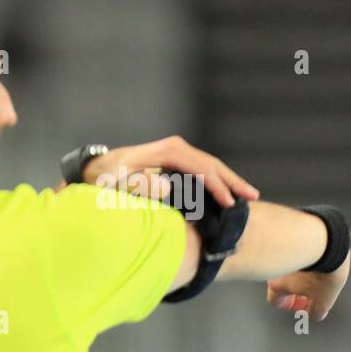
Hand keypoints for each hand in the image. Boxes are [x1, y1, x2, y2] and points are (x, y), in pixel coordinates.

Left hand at [84, 135, 259, 208]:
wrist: (97, 169)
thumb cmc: (105, 179)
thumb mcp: (118, 184)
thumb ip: (141, 186)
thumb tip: (168, 187)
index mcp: (167, 152)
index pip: (201, 168)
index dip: (217, 186)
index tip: (229, 203)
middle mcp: (175, 148)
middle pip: (211, 164)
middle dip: (232, 181)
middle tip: (253, 197)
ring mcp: (176, 152)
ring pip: (210, 165)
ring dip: (229, 180)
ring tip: (247, 195)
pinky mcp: (175, 159)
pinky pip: (201, 169)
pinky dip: (217, 179)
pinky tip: (227, 191)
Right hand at [266, 251, 350, 321]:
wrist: (325, 244)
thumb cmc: (320, 270)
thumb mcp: (324, 301)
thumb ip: (316, 312)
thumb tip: (314, 314)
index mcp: (277, 286)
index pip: (274, 301)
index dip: (289, 306)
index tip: (301, 305)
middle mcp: (276, 270)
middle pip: (282, 285)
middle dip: (296, 290)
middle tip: (310, 291)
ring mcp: (284, 256)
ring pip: (290, 269)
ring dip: (301, 275)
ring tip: (317, 274)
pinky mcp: (294, 243)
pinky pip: (297, 255)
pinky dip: (306, 260)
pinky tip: (319, 261)